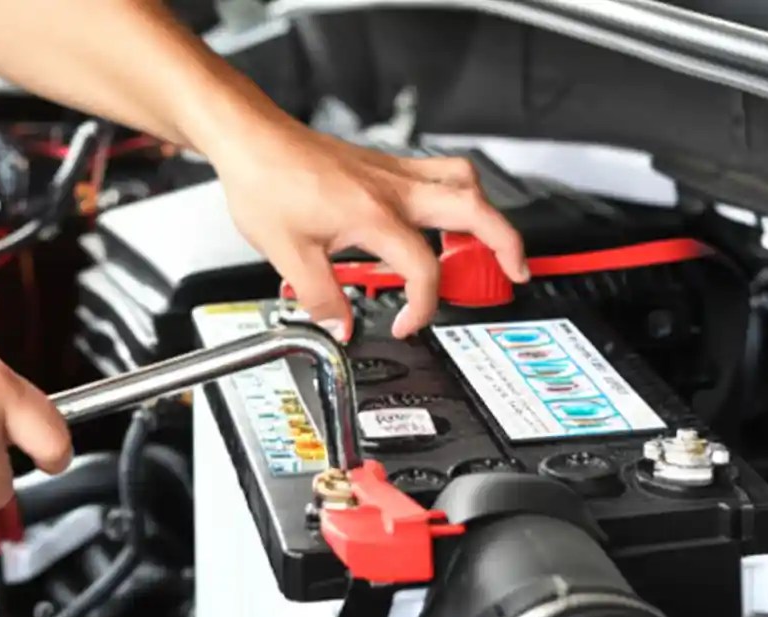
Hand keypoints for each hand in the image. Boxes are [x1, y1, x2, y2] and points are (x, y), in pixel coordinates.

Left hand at [212, 120, 528, 339]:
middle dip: (506, 245)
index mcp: (375, 215)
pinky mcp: (385, 165)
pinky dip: (456, 195)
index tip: (406, 324)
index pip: (424, 269)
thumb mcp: (286, 254)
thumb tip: (341, 326)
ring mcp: (394, 172)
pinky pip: (438, 173)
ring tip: (490, 244)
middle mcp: (394, 189)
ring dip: (486, 213)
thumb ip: (321, 299)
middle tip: (516, 272)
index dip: (423, 307)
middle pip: (475, 210)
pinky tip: (443, 217)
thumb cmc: (266, 181)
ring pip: (463, 182)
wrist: (251, 139)